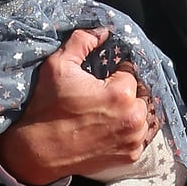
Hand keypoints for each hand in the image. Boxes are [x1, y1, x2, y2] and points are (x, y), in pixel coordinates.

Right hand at [0, 29, 151, 185]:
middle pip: (143, 92)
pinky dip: (136, 127)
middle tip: (108, 90)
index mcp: (121, 93)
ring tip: (114, 107)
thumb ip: (82, 41)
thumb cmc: (47, 109)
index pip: (131, 69)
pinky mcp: (130, 155)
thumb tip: (102, 30)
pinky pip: (143, 135)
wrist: (39, 151)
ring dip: (135, 108)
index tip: (106, 74)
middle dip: (130, 88)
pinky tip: (118, 122)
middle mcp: (134, 118)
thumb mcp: (58, 66)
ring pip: (147, 114)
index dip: (118, 68)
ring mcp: (134, 139)